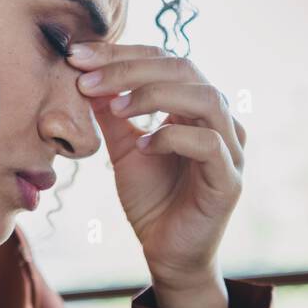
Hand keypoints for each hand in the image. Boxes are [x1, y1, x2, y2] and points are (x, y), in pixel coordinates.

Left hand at [67, 42, 245, 307]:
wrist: (167, 253)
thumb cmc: (152, 198)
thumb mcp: (123, 148)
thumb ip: (111, 113)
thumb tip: (84, 74)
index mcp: (195, 105)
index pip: (163, 60)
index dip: (121, 54)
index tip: (77, 57)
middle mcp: (219, 119)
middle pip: (184, 68)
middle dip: (131, 68)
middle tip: (87, 78)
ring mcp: (231, 148)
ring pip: (205, 98)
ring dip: (154, 95)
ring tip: (115, 106)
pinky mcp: (229, 180)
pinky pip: (208, 144)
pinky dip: (172, 137)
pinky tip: (141, 145)